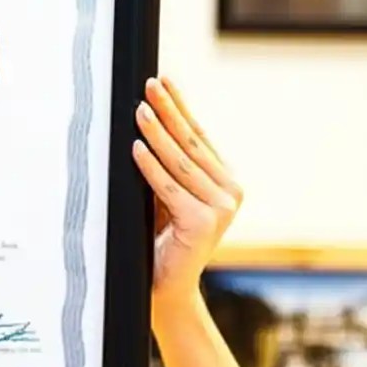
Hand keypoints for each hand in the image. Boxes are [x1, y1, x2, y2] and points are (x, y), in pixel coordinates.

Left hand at [131, 77, 242, 303]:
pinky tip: (136, 148)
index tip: (163, 79)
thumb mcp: (165, 193)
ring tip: (139, 111)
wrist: (165, 287)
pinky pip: (169, 188)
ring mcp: (221, 208)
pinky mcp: (204, 223)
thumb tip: (145, 115)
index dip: (180, 106)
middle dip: (168, 111)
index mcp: (225, 179)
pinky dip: (151, 167)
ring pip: (180, 162)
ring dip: (157, 133)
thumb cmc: (160, 237)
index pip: (199, 135)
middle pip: (192, 143)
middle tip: (149, 85)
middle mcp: (230, 191)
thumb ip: (165, 162)